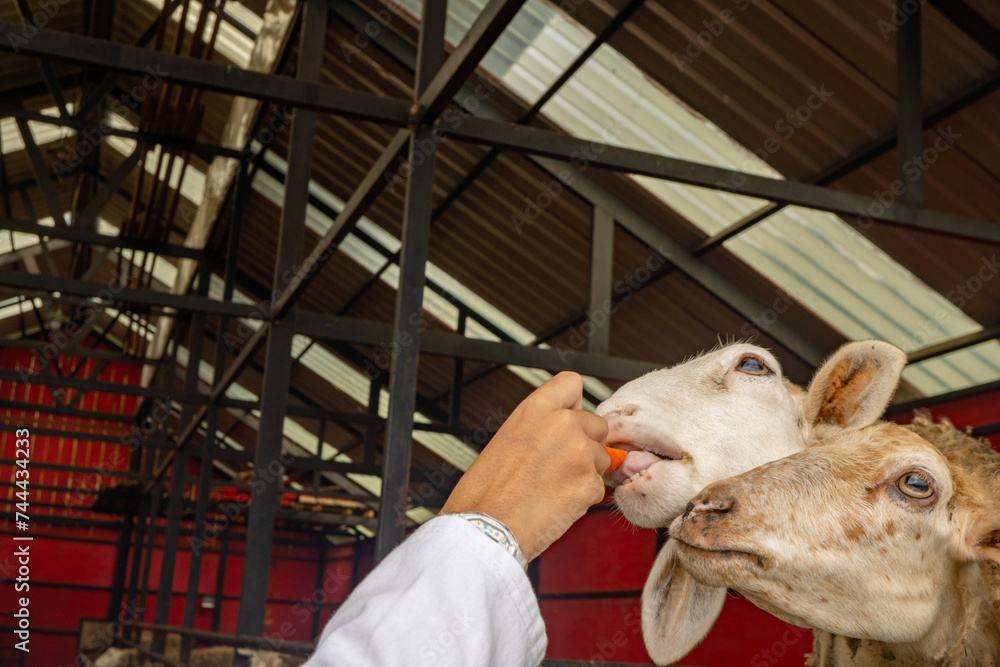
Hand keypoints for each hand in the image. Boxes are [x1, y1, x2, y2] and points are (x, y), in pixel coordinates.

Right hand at [441, 372, 609, 560]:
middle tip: (559, 466)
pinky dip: (583, 497)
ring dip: (586, 472)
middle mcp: (563, 424)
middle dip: (586, 443)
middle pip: (597, 425)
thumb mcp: (508, 437)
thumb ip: (540, 425)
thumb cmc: (487, 489)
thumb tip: (568, 424)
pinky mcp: (590, 484)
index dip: (572, 403)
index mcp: (537, 408)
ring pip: (602, 458)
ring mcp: (581, 453)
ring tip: (553, 488)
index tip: (569, 418)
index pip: (571, 383)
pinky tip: (557, 504)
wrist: (487, 527)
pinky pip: (598, 487)